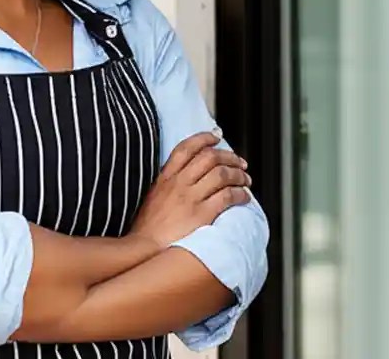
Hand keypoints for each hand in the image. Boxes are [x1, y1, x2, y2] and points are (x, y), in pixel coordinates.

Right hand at [129, 131, 251, 249]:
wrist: (143, 251)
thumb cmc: (148, 229)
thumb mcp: (152, 197)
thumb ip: (168, 183)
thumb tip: (187, 174)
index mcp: (165, 178)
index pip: (186, 148)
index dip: (204, 139)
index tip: (216, 138)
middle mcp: (178, 184)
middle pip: (210, 157)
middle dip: (230, 157)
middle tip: (240, 163)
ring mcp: (190, 198)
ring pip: (222, 174)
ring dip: (239, 175)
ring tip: (246, 180)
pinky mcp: (201, 215)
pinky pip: (228, 196)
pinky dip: (240, 194)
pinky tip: (245, 197)